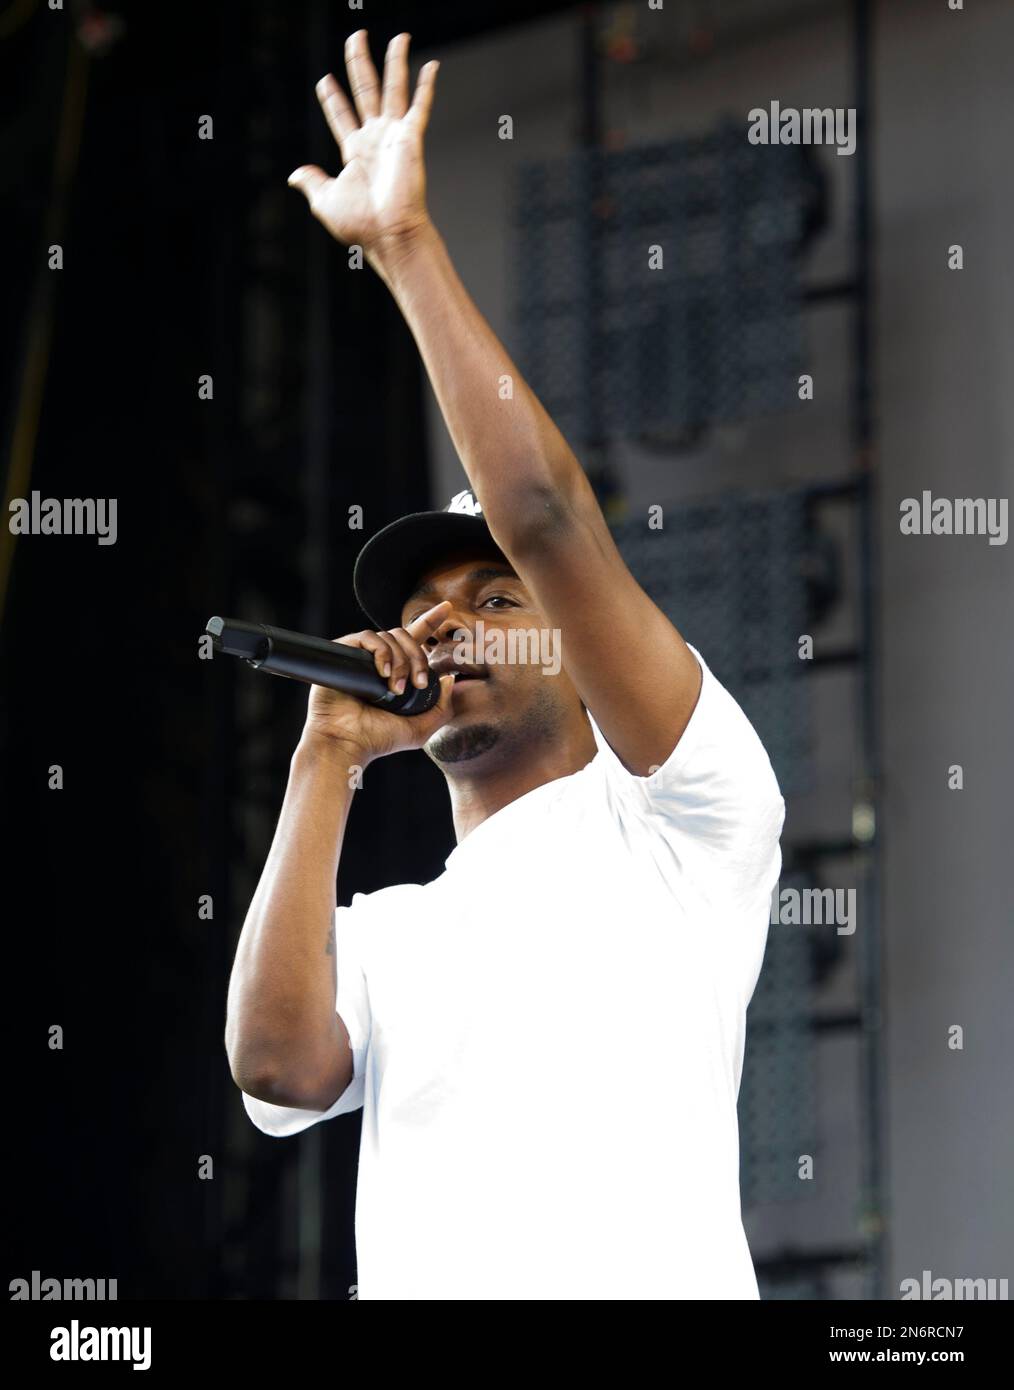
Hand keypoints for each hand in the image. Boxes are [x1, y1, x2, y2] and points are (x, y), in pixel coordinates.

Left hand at [287, 30, 438, 261]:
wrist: (389, 235)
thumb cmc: (360, 226)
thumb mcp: (325, 201)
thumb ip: (312, 182)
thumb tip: (294, 175)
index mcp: (353, 153)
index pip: (341, 116)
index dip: (332, 98)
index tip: (325, 80)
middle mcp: (374, 139)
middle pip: (365, 90)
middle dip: (359, 62)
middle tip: (356, 36)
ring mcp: (393, 137)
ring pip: (393, 88)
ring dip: (395, 61)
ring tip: (398, 36)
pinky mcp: (411, 139)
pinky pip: (420, 106)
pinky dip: (426, 86)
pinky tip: (431, 66)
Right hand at [302, 601, 455, 764]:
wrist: (346, 742)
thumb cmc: (377, 739)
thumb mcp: (420, 728)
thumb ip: (441, 707)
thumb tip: (449, 679)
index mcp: (397, 672)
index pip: (415, 639)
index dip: (431, 620)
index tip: (447, 607)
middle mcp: (379, 661)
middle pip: (407, 637)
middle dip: (418, 659)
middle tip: (417, 684)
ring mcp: (361, 656)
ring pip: (390, 637)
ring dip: (400, 662)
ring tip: (395, 689)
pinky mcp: (344, 652)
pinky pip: (369, 638)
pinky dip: (381, 653)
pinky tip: (381, 672)